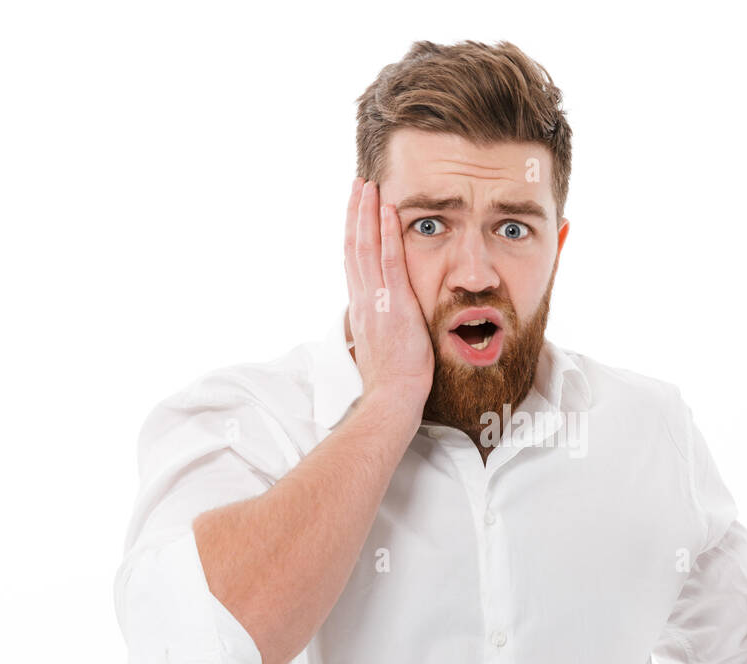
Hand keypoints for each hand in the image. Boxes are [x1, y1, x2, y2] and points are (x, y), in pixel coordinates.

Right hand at [343, 177, 433, 410]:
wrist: (393, 396)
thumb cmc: (392, 378)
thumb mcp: (380, 343)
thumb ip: (378, 322)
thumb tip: (381, 314)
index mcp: (360, 307)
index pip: (352, 261)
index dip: (353, 231)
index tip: (355, 209)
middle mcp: (362, 299)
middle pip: (352, 246)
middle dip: (355, 212)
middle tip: (358, 184)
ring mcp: (375, 300)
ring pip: (365, 247)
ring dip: (367, 213)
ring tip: (368, 186)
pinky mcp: (393, 304)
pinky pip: (389, 261)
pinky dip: (387, 234)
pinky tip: (390, 211)